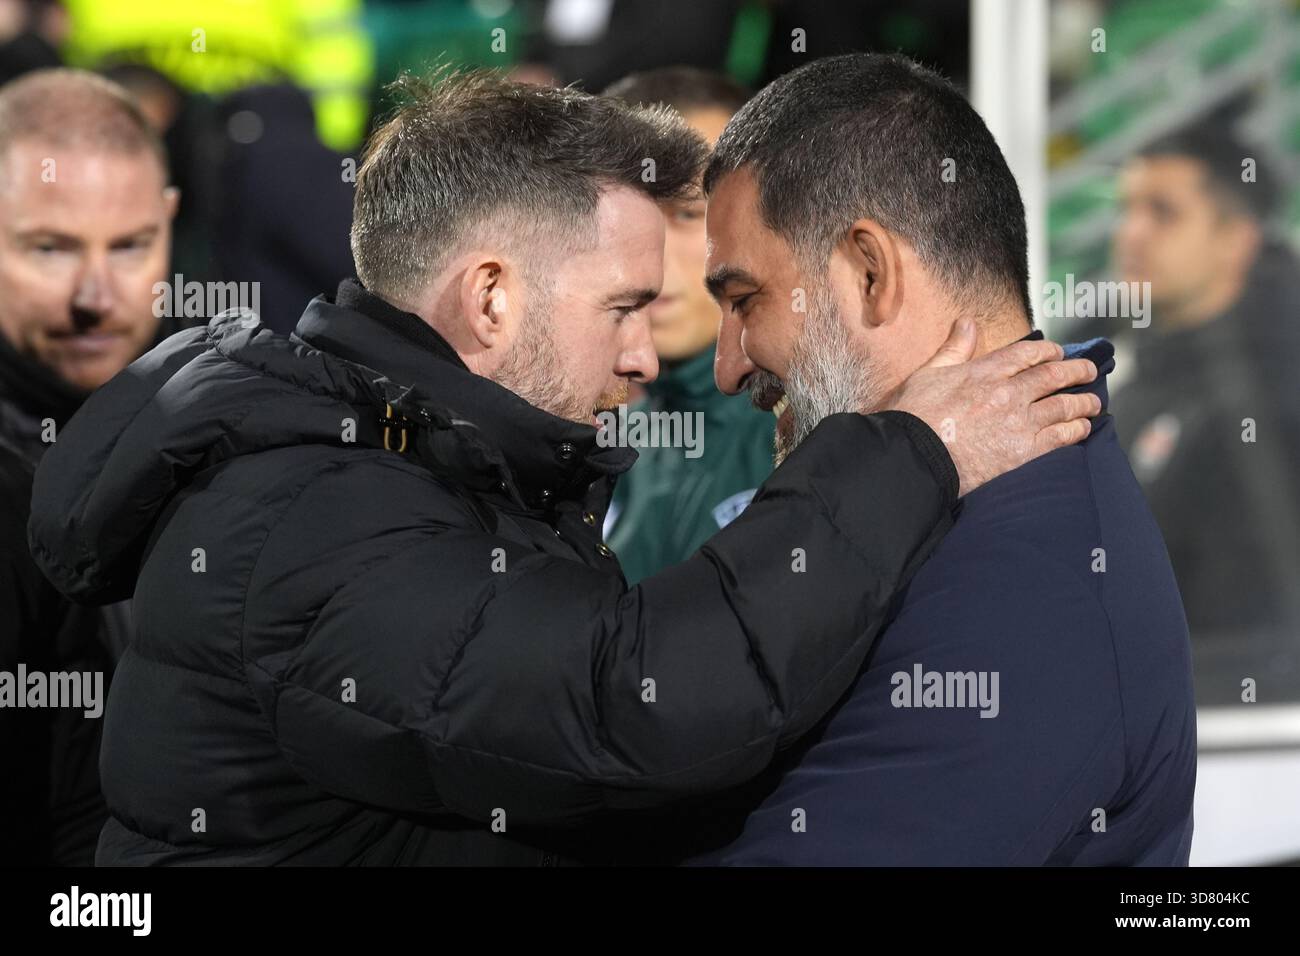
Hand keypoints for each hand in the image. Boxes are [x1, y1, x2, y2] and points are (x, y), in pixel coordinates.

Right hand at [883, 318, 1101, 495]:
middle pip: (1053, 376)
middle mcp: (1008, 392)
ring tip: (1094, 403)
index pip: (1028, 353)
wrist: (914, 457)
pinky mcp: (1022, 452)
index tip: (1058, 353)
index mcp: (985, 371)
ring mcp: (1018, 422)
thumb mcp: (929, 373)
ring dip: (1083, 402)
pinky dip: (1076, 429)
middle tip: (1089, 371)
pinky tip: (1083, 428)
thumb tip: (968, 322)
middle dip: (1076, 371)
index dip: (1048, 351)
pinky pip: (1060, 436)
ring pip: (1063, 405)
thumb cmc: (914, 416)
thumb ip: (954, 348)